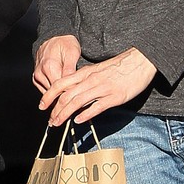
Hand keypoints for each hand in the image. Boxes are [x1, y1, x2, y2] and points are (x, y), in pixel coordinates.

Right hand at [33, 35, 81, 92]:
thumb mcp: (72, 52)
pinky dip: (54, 93)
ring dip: (60, 95)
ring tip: (71, 89)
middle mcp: (40, 73)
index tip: (81, 91)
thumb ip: (70, 68)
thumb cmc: (64, 44)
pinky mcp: (36, 80)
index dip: (72, 92)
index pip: (61, 89)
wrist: (53, 39)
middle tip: (78, 92)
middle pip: (55, 94)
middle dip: (66, 95)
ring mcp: (37, 77)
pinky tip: (62, 89)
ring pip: (50, 95)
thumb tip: (69, 83)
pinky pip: (45, 92)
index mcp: (49, 67)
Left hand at [38, 48, 156, 125]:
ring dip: (65, 114)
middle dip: (55, 109)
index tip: (42, 105)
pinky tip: (78, 121)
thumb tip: (74, 93)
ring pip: (77, 102)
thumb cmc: (120, 66)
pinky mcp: (114, 97)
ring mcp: (103, 88)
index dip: (49, 95)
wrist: (140, 60)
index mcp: (86, 73)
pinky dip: (85, 114)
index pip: (61, 83)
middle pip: (66, 95)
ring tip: (58, 123)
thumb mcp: (98, 70)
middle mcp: (91, 80)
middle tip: (50, 121)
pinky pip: (96, 107)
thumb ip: (86, 80)